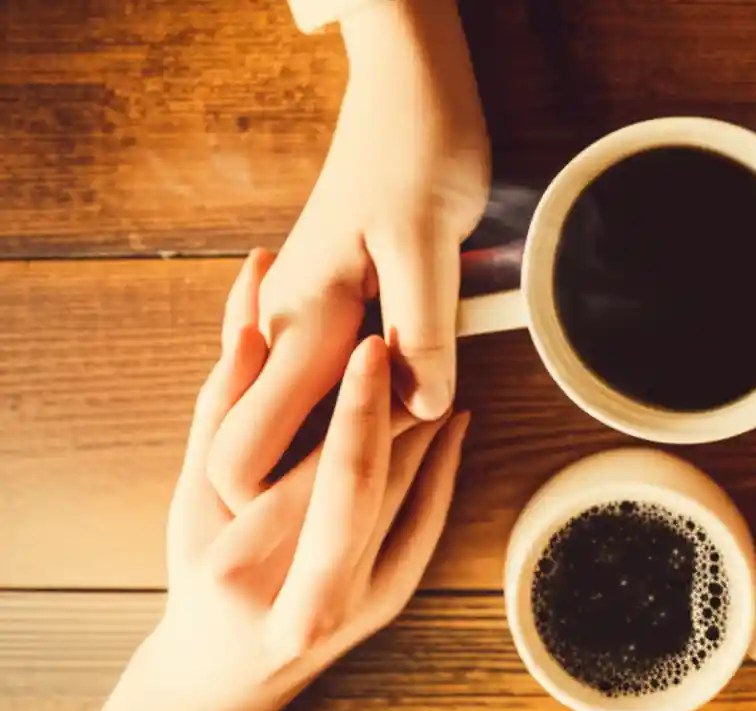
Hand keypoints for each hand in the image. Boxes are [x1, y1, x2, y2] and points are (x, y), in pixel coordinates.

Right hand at [99, 254, 470, 710]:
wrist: (226, 667)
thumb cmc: (200, 572)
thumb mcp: (190, 496)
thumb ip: (218, 409)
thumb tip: (250, 323)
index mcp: (240, 566)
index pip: (307, 475)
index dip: (347, 407)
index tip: (367, 344)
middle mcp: (302, 597)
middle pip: (361, 488)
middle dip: (388, 410)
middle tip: (404, 346)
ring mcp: (353, 608)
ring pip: (401, 499)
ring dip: (421, 428)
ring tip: (427, 365)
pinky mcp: (389, 605)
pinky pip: (427, 526)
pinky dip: (444, 469)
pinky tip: (451, 422)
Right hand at [207, 0, 488, 509]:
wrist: (412, 92)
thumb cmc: (415, 152)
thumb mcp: (427, 247)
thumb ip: (420, 340)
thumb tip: (421, 411)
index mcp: (299, 324)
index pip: (243, 453)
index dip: (284, 496)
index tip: (357, 497)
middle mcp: (291, 327)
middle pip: (285, 446)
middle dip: (341, 469)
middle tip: (420, 446)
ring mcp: (310, 315)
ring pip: (321, 413)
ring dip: (373, 427)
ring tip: (435, 407)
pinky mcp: (339, 304)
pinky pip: (346, 376)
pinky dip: (385, 391)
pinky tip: (429, 380)